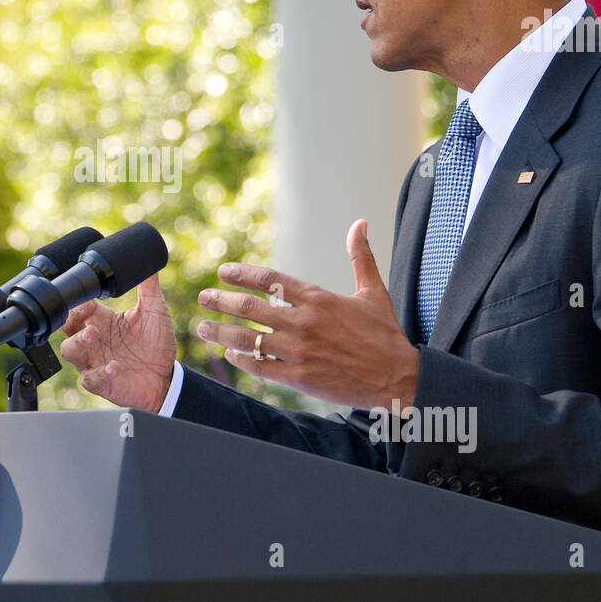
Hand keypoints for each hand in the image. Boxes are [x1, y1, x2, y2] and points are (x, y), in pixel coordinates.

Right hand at [59, 273, 177, 411]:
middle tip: (88, 312)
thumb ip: (148, 286)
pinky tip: (115, 367)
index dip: (79, 301)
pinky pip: (90, 379)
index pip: (79, 306)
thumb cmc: (156, 344)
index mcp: (102, 320)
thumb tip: (148, 261)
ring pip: (70, 351)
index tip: (89, 298)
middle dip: (72, 318)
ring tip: (94, 334)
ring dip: (79, 342)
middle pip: (66, 326)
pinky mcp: (100, 383)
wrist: (166, 377)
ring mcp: (94, 362)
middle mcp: (94, 340)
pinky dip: (100, 373)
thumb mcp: (155, 311)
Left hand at [196, 219, 419, 409]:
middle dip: (223, 301)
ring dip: (222, 331)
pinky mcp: (299, 377)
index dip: (242, 274)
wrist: (397, 378)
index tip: (223, 272)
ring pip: (249, 338)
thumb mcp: (373, 292)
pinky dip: (242, 358)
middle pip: (251, 307)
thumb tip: (360, 223)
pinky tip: (230, 353)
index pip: (270, 280)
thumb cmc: (385, 335)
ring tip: (203, 327)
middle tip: (203, 297)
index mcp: (319, 298)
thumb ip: (361, 256)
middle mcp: (304, 322)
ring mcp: (300, 351)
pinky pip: (260, 366)